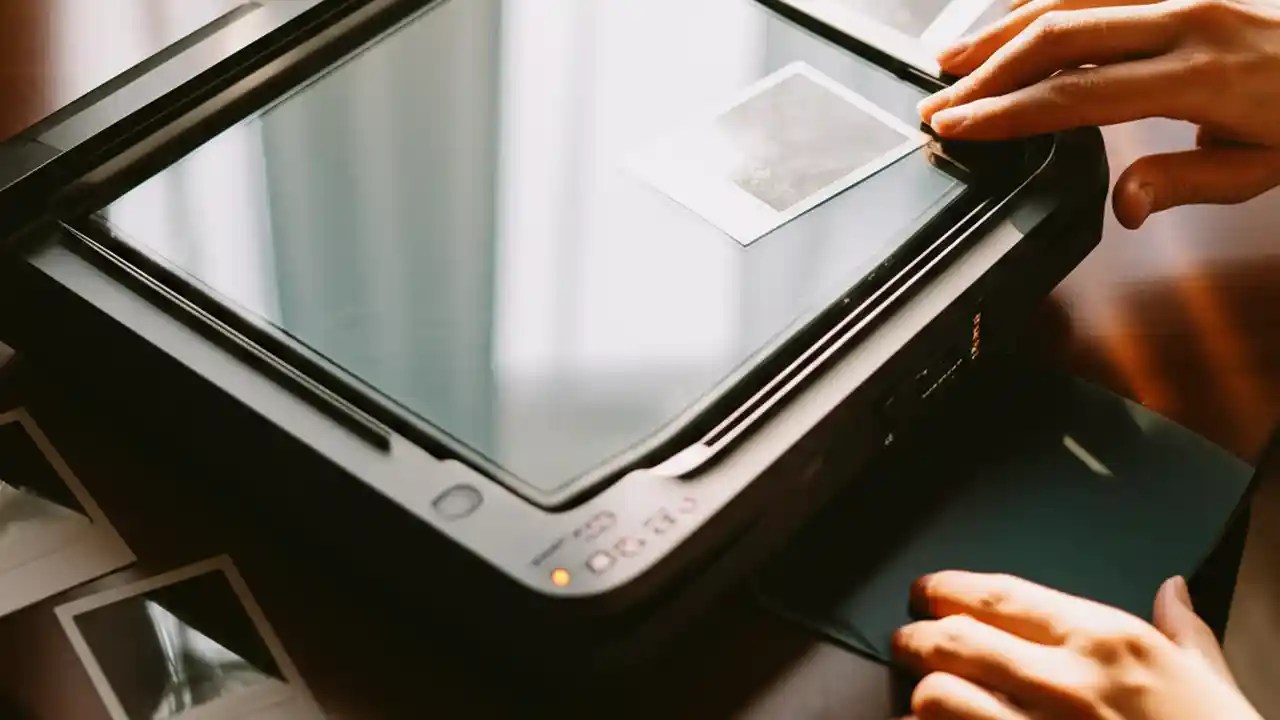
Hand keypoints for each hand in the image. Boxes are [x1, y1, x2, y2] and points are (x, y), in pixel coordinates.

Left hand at [892, 572, 1262, 718]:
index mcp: (1109, 642)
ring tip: (919, 695)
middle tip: (907, 641)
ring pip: (938, 696)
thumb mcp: (1212, 682)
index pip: (1000, 595)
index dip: (948, 588)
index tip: (926, 591)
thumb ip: (1183, 632)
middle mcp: (1068, 683)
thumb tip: (1172, 590)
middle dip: (917, 637)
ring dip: (922, 694)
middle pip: (954, 640)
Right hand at [918, 0, 1279, 228]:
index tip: (958, 127)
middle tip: (939, 102)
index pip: (1076, 94)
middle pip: (1058, 37)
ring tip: (952, 57)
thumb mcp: (1266, 166)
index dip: (1006, 112)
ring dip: (1001, 27)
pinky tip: (1012, 18)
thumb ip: (1188, 182)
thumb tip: (1125, 204)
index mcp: (1201, 76)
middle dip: (986, 72)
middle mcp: (1186, 19)